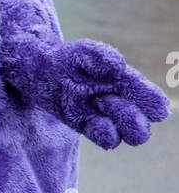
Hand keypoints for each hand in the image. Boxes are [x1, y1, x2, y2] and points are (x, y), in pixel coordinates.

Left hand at [1, 35, 169, 148]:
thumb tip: (119, 69)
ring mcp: (104, 117)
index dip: (154, 104)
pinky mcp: (88, 127)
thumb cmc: (65, 58)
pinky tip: (93, 122)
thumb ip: (100, 57)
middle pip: (142, 125)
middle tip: (105, 99)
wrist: (37, 70)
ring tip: (97, 103)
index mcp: (125, 82)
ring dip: (118, 123)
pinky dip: (106, 135)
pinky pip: (108, 140)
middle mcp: (120, 102)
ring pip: (128, 135)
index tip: (153, 108)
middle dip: (131, 117)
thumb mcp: (82, 51)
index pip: (150, 99)